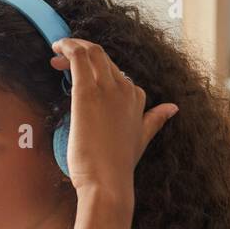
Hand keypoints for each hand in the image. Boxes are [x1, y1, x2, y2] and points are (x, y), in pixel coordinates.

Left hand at [49, 38, 177, 195]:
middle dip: (81, 51)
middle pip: (103, 56)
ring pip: (92, 52)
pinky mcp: (86, 94)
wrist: (107, 182)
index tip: (78, 74)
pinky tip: (57, 47)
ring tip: (57, 50)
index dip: (97, 68)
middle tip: (60, 57)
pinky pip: (79, 58)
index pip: (117, 72)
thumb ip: (155, 120)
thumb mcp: (141, 138)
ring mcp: (107, 90)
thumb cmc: (118, 165)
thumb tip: (172, 108)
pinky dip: (68, 47)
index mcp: (137, 98)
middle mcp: (124, 89)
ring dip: (73, 46)